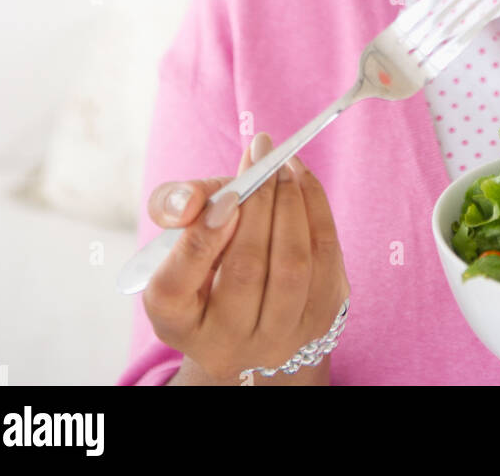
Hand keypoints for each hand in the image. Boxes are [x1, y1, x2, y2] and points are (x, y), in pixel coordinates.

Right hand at [144, 131, 350, 383]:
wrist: (256, 300)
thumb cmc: (209, 252)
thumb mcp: (181, 229)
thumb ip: (175, 203)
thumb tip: (191, 199)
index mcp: (175, 321)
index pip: (174, 286)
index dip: (200, 236)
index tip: (226, 194)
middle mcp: (224, 344)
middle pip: (245, 270)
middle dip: (259, 203)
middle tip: (262, 156)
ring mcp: (276, 341)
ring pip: (292, 266)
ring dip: (291, 203)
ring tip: (283, 165)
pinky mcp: (319, 322)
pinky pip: (326, 260)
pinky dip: (316, 211)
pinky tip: (302, 182)